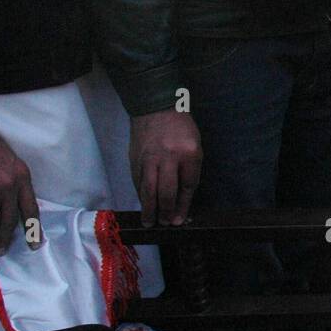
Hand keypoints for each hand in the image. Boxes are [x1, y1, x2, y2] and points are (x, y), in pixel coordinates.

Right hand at [0, 130, 39, 256]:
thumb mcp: (8, 161)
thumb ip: (11, 182)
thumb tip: (6, 206)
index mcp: (22, 177)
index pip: (30, 208)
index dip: (32, 229)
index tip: (34, 244)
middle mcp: (8, 187)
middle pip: (9, 221)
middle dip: (5, 239)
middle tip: (0, 252)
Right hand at [130, 109, 201, 226]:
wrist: (156, 107)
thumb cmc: (181, 129)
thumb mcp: (195, 147)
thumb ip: (190, 171)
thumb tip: (182, 198)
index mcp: (189, 154)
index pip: (187, 186)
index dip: (183, 205)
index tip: (179, 219)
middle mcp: (168, 157)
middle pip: (166, 191)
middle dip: (166, 211)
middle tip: (165, 223)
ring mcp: (149, 158)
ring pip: (148, 189)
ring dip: (149, 209)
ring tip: (150, 222)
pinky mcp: (135, 158)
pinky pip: (138, 182)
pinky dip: (141, 195)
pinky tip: (144, 204)